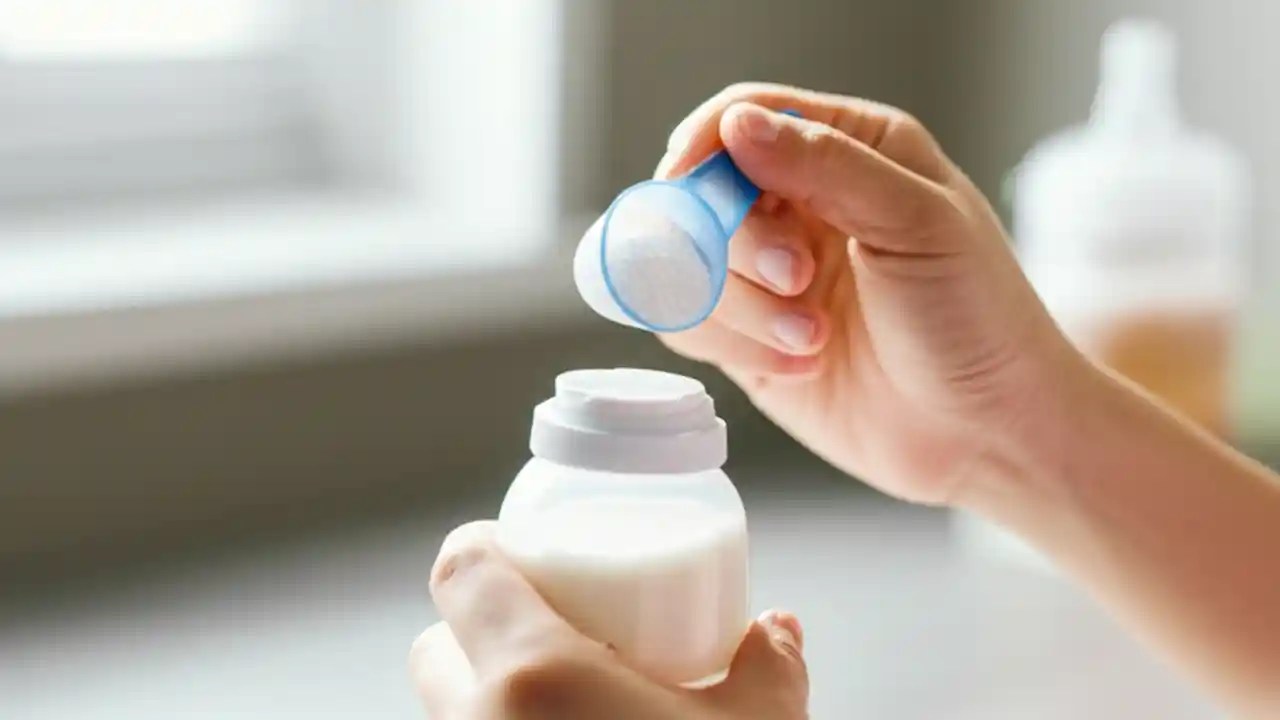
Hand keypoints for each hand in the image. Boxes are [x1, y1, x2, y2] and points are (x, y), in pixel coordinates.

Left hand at [411, 521, 808, 718]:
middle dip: (484, 626)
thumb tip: (777, 629)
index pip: (461, 568)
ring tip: (562, 691)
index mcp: (533, 676)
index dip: (485, 545)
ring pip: (449, 705)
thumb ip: (768, 666)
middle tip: (552, 626)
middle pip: (438, 642)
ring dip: (488, 685)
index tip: (527, 548)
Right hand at [657, 83, 1079, 504]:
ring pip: (688, 262)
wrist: (984, 434)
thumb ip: (827, 166)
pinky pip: (689, 322)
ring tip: (814, 339)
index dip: (706, 145)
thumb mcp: (917, 223)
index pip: (748, 115)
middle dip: (740, 242)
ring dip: (742, 306)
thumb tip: (735, 123)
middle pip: (704, 190)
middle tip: (796, 278)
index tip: (688, 182)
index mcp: (853, 150)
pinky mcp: (747, 336)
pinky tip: (801, 364)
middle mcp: (803, 203)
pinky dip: (734, 345)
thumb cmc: (978, 319)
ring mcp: (769, 273)